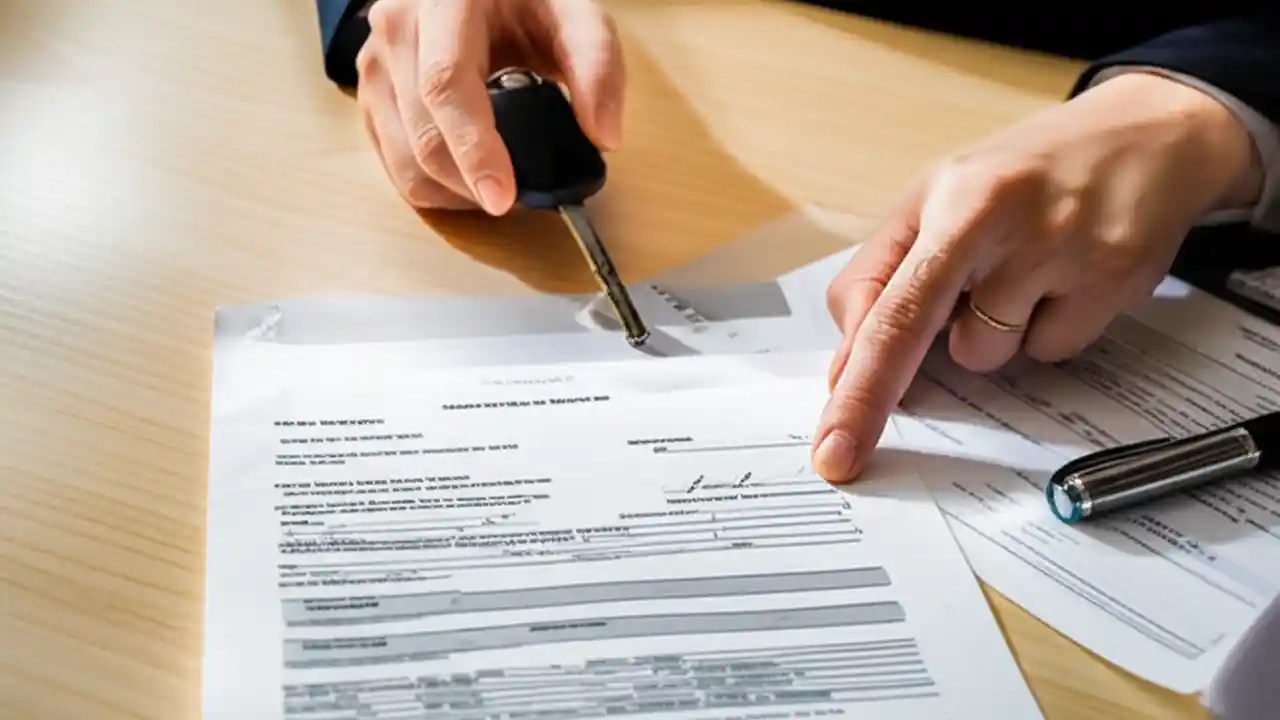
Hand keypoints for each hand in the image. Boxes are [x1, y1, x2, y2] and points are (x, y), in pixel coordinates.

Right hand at [355, 0, 624, 213]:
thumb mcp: (575, 12)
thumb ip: (599, 65)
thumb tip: (606, 135)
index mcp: (444, 0)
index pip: (446, 83)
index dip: (473, 148)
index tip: (503, 197)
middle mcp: (396, 28)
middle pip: (424, 134)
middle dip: (473, 184)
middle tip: (525, 197)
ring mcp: (375, 62)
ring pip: (404, 159)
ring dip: (455, 193)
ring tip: (500, 185)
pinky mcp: (370, 93)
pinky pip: (393, 164)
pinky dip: (435, 188)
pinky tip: (470, 179)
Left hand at [813, 72, 1262, 483]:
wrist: (1152, 134)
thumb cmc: (1024, 175)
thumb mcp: (938, 198)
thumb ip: (881, 273)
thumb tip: (846, 363)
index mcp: (954, 197)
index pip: (889, 309)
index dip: (857, 387)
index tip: (831, 450)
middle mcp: (1008, 222)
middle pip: (924, 337)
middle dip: (877, 396)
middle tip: (846, 445)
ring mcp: (1069, 253)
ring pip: (986, 355)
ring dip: (990, 332)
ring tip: (1019, 271)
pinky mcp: (1119, 282)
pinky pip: (1050, 352)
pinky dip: (1046, 330)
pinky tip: (1064, 280)